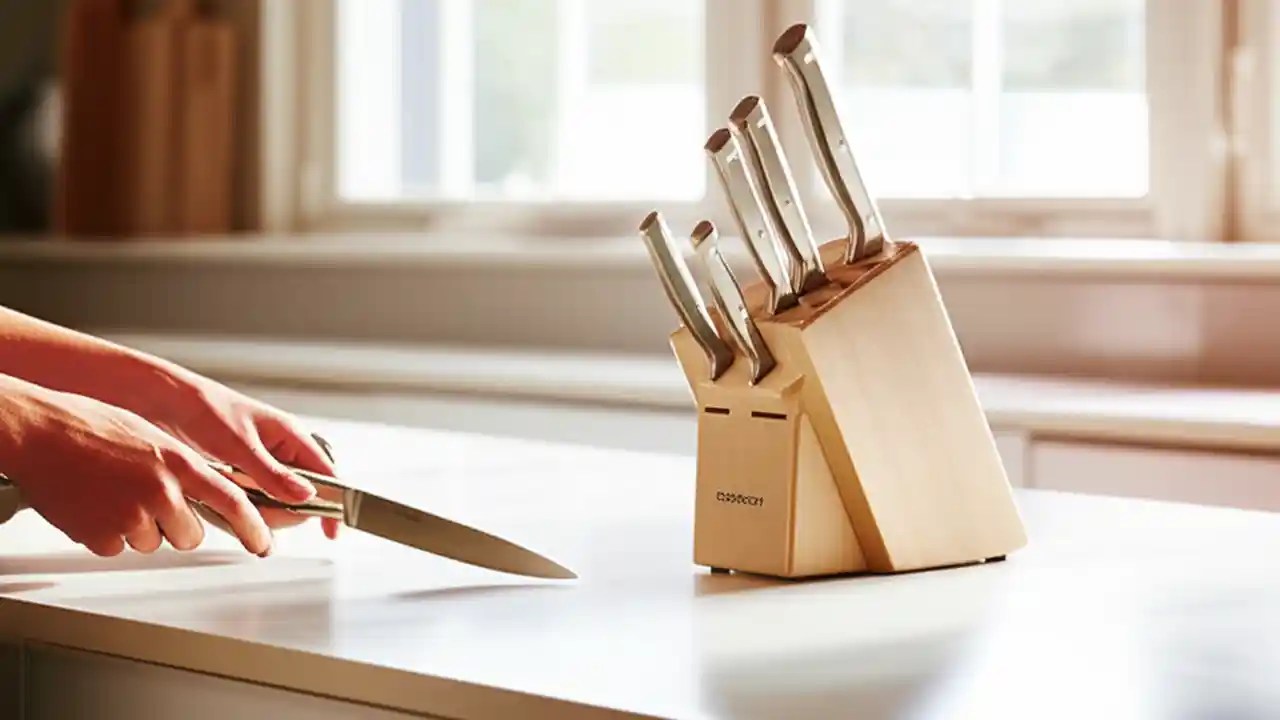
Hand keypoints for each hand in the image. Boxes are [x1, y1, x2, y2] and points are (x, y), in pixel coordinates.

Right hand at [0, 377, 273, 556]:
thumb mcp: (153, 438)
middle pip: (191, 536)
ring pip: (153, 542)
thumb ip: (183, 467)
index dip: (254, 528)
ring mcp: (131, 516)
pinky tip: (93, 505)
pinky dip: (108, 534)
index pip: (233, 503)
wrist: (39, 431)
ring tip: (112, 494)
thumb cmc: (91, 427)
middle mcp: (161, 491)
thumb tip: (204, 492)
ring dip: (138, 528)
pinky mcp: (101, 537)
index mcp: (179, 463)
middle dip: (177, 527)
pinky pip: (118, 547)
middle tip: (150, 503)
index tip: (264, 544)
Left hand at [139, 369, 341, 539]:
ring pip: (276, 500)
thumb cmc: (202, 410)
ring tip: (236, 504)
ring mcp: (260, 463)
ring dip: (260, 509)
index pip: (327, 473)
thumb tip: (307, 496)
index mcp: (291, 436)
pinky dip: (244, 506)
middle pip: (301, 494)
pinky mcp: (240, 472)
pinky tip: (226, 507)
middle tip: (260, 514)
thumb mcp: (239, 445)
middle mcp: (281, 450)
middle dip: (284, 510)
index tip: (331, 531)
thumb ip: (273, 474)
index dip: (333, 502)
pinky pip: (254, 499)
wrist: (161, 401)